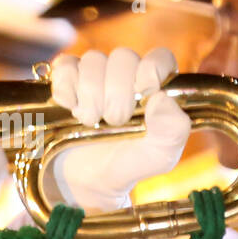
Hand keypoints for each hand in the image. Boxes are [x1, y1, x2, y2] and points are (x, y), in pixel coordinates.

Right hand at [46, 47, 190, 213]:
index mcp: (154, 86)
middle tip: (114, 121)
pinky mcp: (67, 80)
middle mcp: (126, 75)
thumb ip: (172, 131)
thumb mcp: (158, 157)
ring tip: (91, 120)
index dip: (152, 68)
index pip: (159, 57)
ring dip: (91, 93)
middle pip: (123, 56)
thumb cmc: (127, 164)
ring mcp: (95, 75)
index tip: (145, 92)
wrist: (86, 182)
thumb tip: (162, 98)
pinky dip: (66, 87)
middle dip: (117, 92)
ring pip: (93, 60)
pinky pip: (65, 66)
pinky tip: (70, 107)